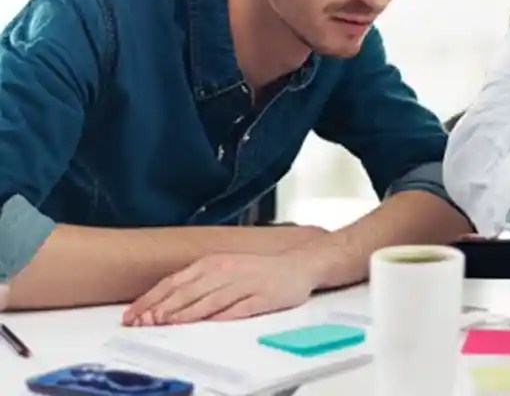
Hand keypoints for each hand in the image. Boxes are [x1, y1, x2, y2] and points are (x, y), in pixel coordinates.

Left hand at [122, 252, 318, 325]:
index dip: (151, 299)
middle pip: (188, 291)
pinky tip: (208, 324)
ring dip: (186, 313)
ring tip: (166, 325)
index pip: (173, 282)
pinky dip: (222, 316)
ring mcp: (245, 283)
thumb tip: (164, 305)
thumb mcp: (223, 269)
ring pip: (210, 300)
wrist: (299, 265)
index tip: (131, 315)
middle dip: (162, 309)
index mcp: (212, 263)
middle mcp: (226, 270)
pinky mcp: (264, 296)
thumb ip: (197, 284)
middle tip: (142, 323)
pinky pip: (240, 308)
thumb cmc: (257, 271)